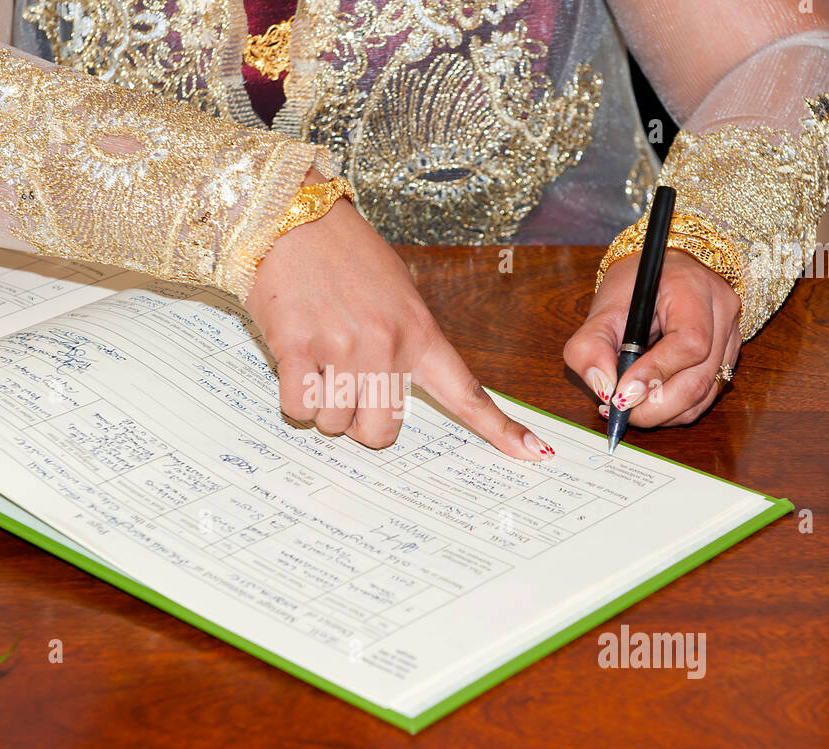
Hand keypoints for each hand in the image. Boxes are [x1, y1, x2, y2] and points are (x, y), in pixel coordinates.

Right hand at [245, 171, 552, 459]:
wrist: (295, 216)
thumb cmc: (345, 256)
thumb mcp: (397, 295)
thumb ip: (407, 343)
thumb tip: (395, 395)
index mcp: (420, 333)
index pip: (466, 392)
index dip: (500, 429)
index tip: (534, 453)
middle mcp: (387, 344)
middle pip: (380, 433)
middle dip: (359, 425)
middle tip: (347, 391)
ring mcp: (342, 347)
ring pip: (334, 423)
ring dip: (322, 407)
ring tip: (318, 362)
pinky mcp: (297, 346)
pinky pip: (298, 406)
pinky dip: (294, 398)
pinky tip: (296, 363)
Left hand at [564, 249, 741, 426]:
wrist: (662, 272)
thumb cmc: (635, 285)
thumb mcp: (603, 307)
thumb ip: (591, 346)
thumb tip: (603, 388)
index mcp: (695, 290)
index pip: (690, 342)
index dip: (654, 374)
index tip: (621, 394)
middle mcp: (722, 315)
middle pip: (700, 379)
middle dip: (655, 406)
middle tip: (619, 411)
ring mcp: (730, 339)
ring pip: (703, 395)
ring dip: (662, 412)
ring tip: (628, 407)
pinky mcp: (726, 360)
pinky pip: (704, 397)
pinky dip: (673, 410)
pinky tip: (647, 403)